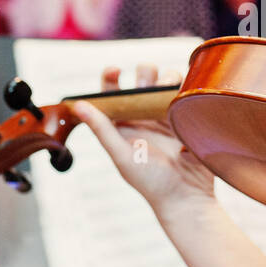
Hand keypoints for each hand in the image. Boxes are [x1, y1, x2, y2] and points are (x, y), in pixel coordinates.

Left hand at [72, 65, 216, 220]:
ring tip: (167, 88)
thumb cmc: (151, 182)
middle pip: (142, 81)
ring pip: (165, 82)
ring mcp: (167, 116)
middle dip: (144, 74)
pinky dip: (184, 86)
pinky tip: (182, 93)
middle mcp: (143, 118)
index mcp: (122, 125)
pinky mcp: (187, 118)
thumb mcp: (122, 156)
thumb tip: (78, 105)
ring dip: (165, 78)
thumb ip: (102, 130)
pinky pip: (185, 93)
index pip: (113, 93)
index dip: (111, 78)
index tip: (115, 70)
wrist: (188, 196)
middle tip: (147, 83)